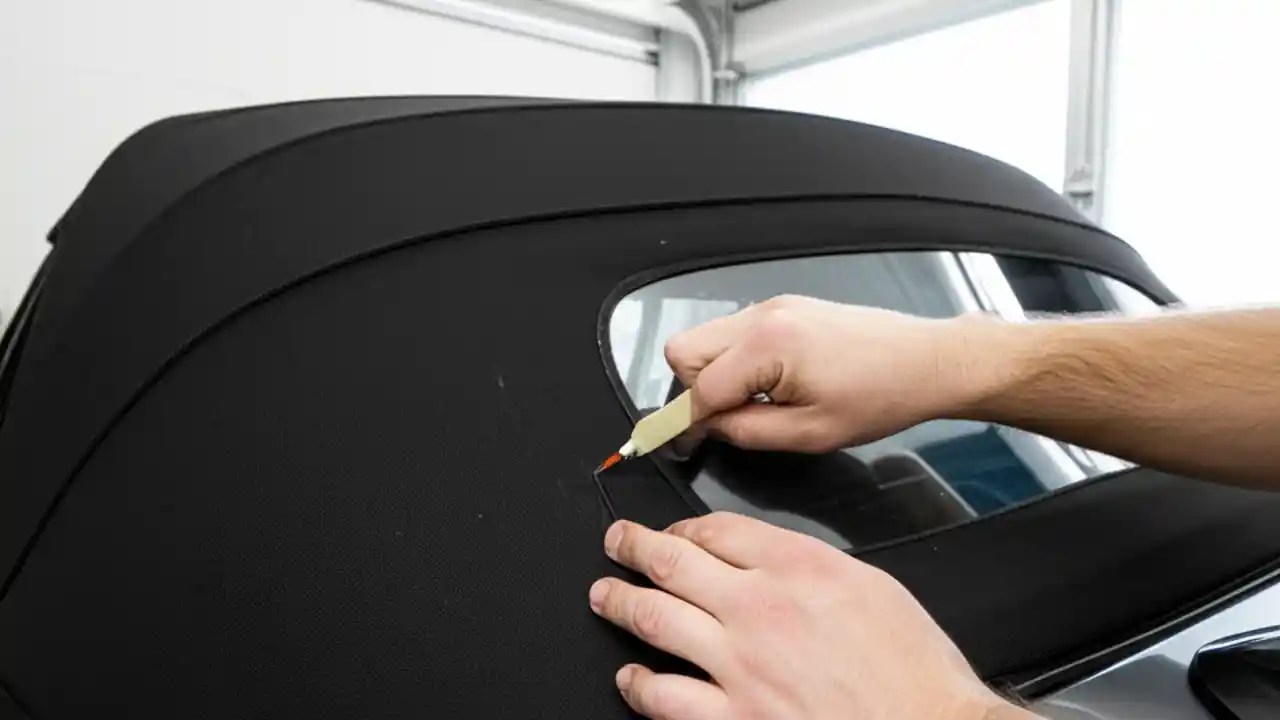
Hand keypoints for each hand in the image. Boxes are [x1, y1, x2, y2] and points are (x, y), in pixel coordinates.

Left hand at [589, 513, 1031, 719]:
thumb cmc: (913, 671)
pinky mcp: (735, 719)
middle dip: (633, 546)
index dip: (684, 527)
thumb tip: (769, 561)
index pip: (717, 530)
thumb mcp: (872, 587)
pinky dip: (638, 684)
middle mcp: (759, 610)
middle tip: (616, 541)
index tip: (674, 532)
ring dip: (621, 602)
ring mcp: (740, 667)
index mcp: (797, 568)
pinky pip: (665, 697)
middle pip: (673, 563)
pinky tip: (630, 677)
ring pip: (656, 620)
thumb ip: (810, 566)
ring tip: (605, 594)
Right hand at [664, 295, 1000, 452]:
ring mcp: (772, 306)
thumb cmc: (881, 397)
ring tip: (752, 402)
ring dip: (713, 373)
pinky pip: (733, 331)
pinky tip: (769, 383)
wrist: (926, 361)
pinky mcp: (784, 306)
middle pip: (683, 350)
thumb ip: (748, 432)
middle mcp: (763, 316)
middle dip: (691, 389)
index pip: (699, 388)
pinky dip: (735, 359)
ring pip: (704, 337)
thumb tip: (709, 428)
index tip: (685, 445)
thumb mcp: (810, 434)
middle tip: (723, 419)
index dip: (688, 424)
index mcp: (768, 346)